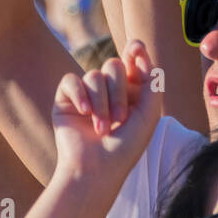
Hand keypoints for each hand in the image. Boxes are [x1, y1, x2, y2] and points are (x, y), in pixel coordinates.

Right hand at [50, 40, 161, 178]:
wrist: (96, 171)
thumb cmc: (125, 147)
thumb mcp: (149, 115)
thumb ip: (152, 82)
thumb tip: (141, 52)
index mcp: (130, 92)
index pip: (131, 62)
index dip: (134, 50)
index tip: (136, 47)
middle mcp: (108, 90)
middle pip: (113, 66)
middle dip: (118, 91)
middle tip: (120, 119)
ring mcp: (86, 94)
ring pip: (93, 75)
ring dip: (101, 103)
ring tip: (101, 129)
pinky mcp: (66, 100)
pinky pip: (71, 80)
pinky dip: (79, 94)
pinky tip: (84, 113)